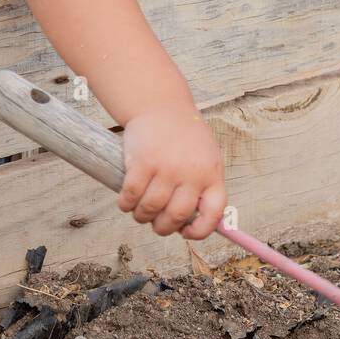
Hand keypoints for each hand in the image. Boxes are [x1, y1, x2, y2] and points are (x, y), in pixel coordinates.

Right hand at [118, 103, 226, 240]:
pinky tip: (126, 202)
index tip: (186, 233)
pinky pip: (131, 196)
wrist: (160, 104)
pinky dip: (126, 204)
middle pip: (176, 216)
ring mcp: (166, 168)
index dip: (200, 230)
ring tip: (139, 212)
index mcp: (212, 173)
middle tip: (155, 224)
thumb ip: (203, 186)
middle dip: (162, 227)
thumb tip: (193, 224)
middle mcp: (191, 172)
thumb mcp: (206, 157)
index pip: (214, 212)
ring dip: (141, 216)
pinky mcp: (142, 163)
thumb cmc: (184, 135)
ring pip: (150, 209)